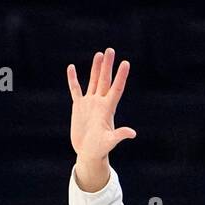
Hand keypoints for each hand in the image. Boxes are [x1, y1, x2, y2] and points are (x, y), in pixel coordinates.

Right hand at [68, 48, 136, 190]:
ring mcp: (89, 103)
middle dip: (108, 66)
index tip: (126, 63)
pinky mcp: (78, 106)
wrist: (88, 153)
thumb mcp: (109, 142)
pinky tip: (71, 67)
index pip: (116, 88)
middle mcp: (100, 103)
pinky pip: (75, 89)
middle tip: (111, 50)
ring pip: (93, 81)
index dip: (121, 76)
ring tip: (99, 54)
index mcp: (108, 109)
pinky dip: (73, 79)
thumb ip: (119, 135)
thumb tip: (132, 133)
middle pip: (105, 80)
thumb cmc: (100, 150)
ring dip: (96, 68)